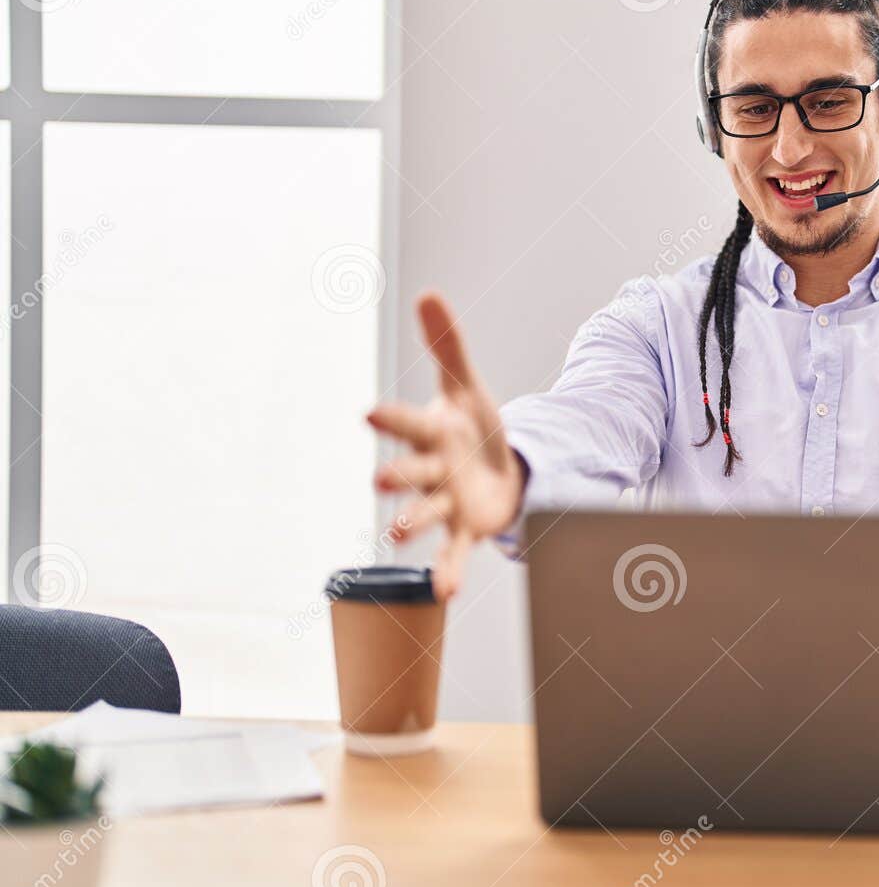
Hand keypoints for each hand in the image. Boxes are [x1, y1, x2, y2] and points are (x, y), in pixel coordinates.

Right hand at [367, 292, 527, 600]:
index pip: (409, 423)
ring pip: (427, 513)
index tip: (369, 413)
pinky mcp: (467, 529)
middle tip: (379, 481)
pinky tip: (444, 591)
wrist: (500, 470)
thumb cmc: (474, 428)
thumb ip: (448, 346)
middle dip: (398, 476)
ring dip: (412, 522)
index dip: (392, 420)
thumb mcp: (468, 387)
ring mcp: (447, 503)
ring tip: (398, 533)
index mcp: (431, 432)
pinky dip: (449, 571)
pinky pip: (456, 551)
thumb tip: (428, 294)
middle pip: (413, 472)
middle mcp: (432, 470)